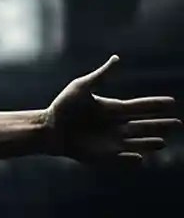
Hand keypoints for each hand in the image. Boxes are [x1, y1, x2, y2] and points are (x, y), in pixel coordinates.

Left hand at [45, 55, 180, 164]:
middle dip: (160, 125)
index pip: (139, 107)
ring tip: (163, 142)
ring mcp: (110, 141)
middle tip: (179, 123)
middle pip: (143, 125)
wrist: (47, 128)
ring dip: (148, 143)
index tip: (172, 102)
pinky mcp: (101, 155)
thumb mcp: (82, 87)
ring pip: (136, 143)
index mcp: (113, 109)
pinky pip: (120, 159)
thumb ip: (101, 76)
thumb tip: (117, 58)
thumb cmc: (63, 107)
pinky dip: (129, 159)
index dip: (155, 105)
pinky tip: (139, 158)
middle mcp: (116, 126)